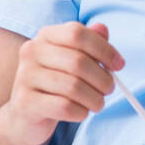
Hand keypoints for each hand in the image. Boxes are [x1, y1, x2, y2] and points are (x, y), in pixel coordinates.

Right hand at [1, 21, 124, 144]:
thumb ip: (90, 43)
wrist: (26, 114)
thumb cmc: (57, 82)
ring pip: (73, 87)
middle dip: (103, 79)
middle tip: (109, 89)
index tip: (119, 65)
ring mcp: (24, 77)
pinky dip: (81, 112)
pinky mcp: (24, 103)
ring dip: (95, 99)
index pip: (77, 33)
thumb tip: (102, 29)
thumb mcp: (74, 59)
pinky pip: (64, 107)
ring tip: (98, 103)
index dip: (104, 49)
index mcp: (46, 35)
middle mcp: (31, 52)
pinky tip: (81, 112)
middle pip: (78, 61)